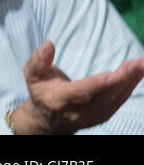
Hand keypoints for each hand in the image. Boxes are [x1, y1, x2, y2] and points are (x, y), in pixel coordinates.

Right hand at [9, 40, 143, 133]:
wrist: (48, 120)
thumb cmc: (41, 91)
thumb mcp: (31, 75)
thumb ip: (38, 60)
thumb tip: (48, 44)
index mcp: (59, 100)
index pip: (82, 92)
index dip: (98, 84)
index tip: (115, 74)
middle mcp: (79, 111)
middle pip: (105, 96)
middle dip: (123, 79)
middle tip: (138, 63)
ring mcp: (93, 116)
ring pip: (116, 99)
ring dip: (132, 81)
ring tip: (142, 63)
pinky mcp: (103, 116)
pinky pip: (119, 101)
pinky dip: (130, 86)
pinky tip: (137, 73)